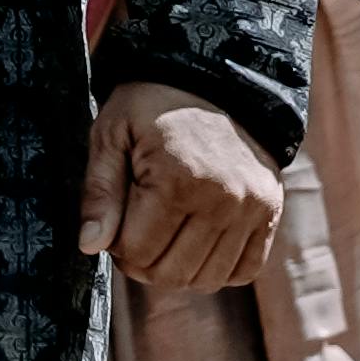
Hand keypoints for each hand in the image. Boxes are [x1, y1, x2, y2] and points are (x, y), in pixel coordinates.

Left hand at [76, 81, 280, 289]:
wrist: (218, 80)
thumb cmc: (152, 106)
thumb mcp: (111, 134)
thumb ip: (99, 191)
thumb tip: (89, 246)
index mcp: (177, 179)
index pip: (137, 253)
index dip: (116, 245)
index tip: (115, 219)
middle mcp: (222, 200)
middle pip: (171, 274)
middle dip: (143, 262)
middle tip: (136, 229)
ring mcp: (252, 210)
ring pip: (207, 280)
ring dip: (178, 268)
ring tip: (166, 232)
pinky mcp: (270, 214)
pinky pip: (244, 270)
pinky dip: (217, 268)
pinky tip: (197, 241)